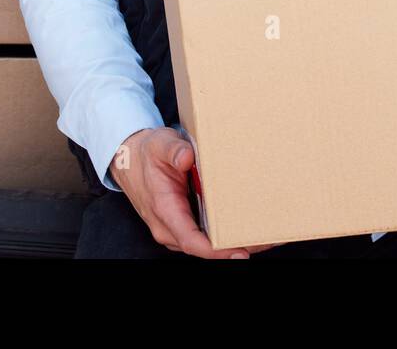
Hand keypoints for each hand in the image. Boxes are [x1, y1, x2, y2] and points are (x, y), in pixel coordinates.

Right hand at [109, 127, 282, 256]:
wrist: (129, 159)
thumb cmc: (146, 154)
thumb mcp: (159, 144)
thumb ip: (173, 150)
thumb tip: (187, 157)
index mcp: (164, 210)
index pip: (191, 240)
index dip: (216, 251)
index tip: (239, 252)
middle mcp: (170, 227)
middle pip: (205, 247)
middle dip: (235, 247)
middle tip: (267, 239)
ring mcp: (178, 227)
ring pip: (207, 243)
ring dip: (234, 242)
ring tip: (265, 235)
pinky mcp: (185, 223)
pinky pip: (206, 234)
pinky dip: (226, 233)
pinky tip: (248, 226)